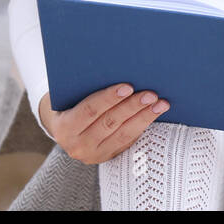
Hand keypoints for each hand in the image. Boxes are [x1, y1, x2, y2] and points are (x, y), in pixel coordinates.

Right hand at [38, 85, 170, 164]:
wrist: (63, 128)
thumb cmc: (68, 103)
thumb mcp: (70, 96)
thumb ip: (86, 86)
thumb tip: (117, 66)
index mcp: (64, 127)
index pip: (89, 110)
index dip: (109, 98)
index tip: (128, 86)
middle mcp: (77, 145)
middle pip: (110, 123)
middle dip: (132, 107)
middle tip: (151, 94)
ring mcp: (94, 154)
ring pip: (123, 135)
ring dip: (144, 117)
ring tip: (160, 104)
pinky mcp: (108, 157)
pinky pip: (128, 141)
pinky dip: (142, 126)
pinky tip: (154, 114)